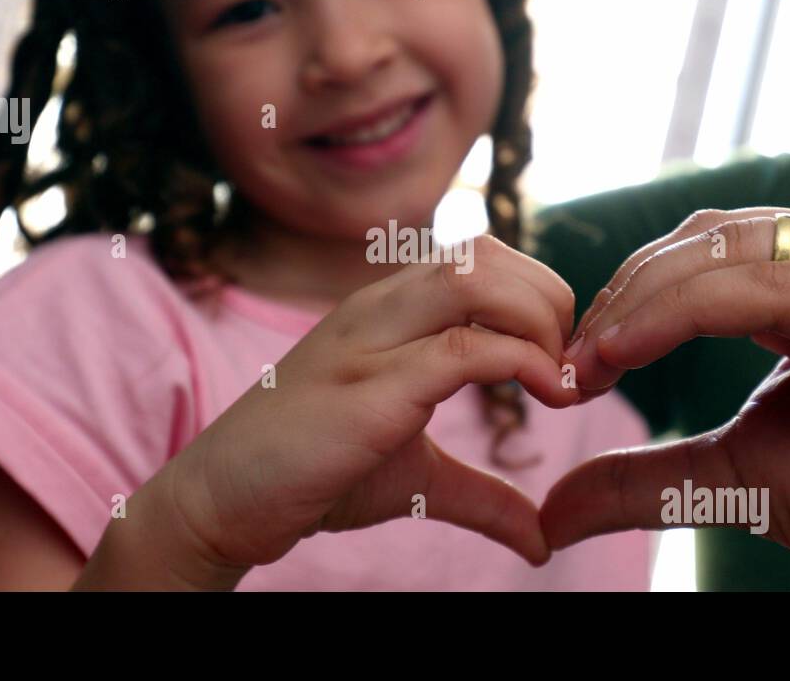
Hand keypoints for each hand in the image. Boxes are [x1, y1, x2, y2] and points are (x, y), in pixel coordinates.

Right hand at [159, 236, 577, 575]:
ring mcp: (369, 341)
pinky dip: (522, 362)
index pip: (482, 257)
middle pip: (486, 252)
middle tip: (570, 369)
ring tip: (559, 382)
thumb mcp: (417, 478)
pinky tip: (548, 398)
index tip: (563, 365)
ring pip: (475, 276)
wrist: (219, 500)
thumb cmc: (312, 475)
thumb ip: (482, 494)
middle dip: (551, 299)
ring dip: (539, 319)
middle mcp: (378, 308)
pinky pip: (461, 347)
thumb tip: (541, 538)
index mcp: (389, 312)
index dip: (541, 297)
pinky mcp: (367, 389)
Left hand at [544, 208, 789, 588]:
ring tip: (588, 360)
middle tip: (568, 363)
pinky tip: (628, 351)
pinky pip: (775, 285)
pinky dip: (686, 311)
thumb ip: (648, 479)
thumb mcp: (740, 482)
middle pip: (705, 237)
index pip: (699, 252)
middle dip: (622, 293)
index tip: (568, 369)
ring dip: (643, 298)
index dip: (624, 299)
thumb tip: (553, 510)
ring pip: (732, 248)